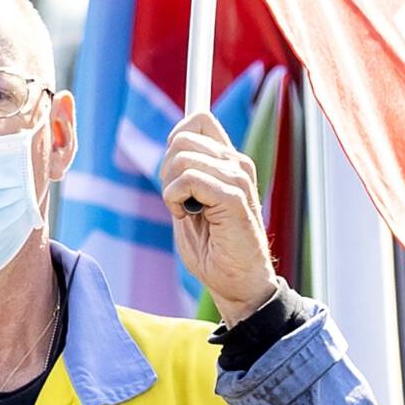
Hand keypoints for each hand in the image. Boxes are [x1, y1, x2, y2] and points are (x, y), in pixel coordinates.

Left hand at [160, 112, 281, 315]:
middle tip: (177, 200)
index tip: (172, 173)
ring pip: (181, 156)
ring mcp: (238, 178)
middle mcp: (237, 164)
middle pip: (183, 137)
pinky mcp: (233, 197)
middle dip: (166, 169)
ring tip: (185, 212)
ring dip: (170, 188)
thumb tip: (172, 147)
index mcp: (229, 162)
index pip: (200, 120)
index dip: (176, 138)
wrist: (237, 284)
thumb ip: (184, 175)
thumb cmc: (213, 249)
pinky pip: (188, 180)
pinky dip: (175, 199)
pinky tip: (188, 217)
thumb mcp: (191, 203)